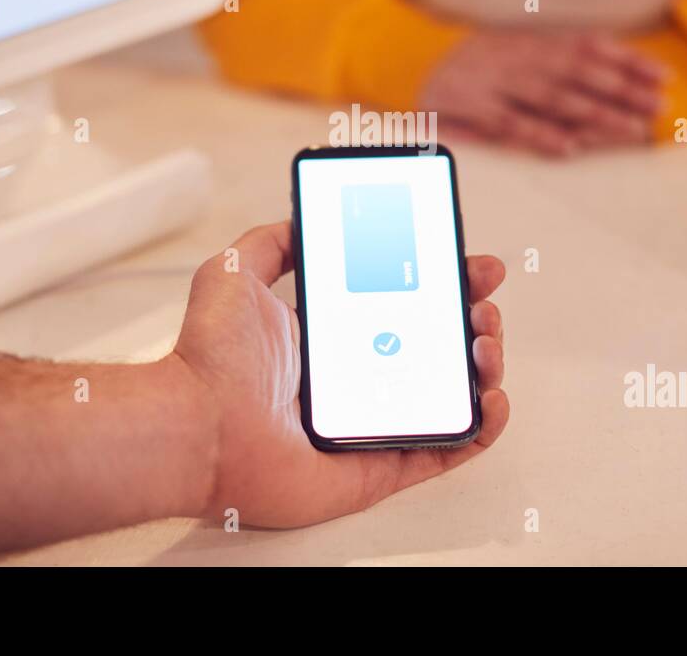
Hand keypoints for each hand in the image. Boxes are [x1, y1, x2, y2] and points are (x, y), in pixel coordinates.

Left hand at [173, 222, 507, 527]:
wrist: (196, 425)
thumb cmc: (209, 360)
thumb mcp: (236, 271)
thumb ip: (273, 241)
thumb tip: (305, 217)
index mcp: (332, 337)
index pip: (405, 305)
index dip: (444, 283)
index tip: (471, 263)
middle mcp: (357, 379)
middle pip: (438, 347)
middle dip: (474, 320)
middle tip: (480, 304)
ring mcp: (372, 424)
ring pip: (449, 395)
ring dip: (483, 366)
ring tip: (484, 343)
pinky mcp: (378, 468)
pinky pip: (442, 451)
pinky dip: (479, 430)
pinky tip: (491, 400)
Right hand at [419, 28, 667, 155]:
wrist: (418, 77)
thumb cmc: (482, 74)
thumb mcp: (519, 57)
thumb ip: (559, 62)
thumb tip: (619, 72)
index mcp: (531, 41)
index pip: (589, 45)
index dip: (628, 59)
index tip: (665, 76)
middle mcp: (516, 56)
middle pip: (579, 71)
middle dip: (623, 88)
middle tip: (660, 106)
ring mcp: (493, 80)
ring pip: (553, 97)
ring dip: (596, 114)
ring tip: (631, 129)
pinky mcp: (470, 105)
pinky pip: (510, 122)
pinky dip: (540, 134)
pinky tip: (570, 147)